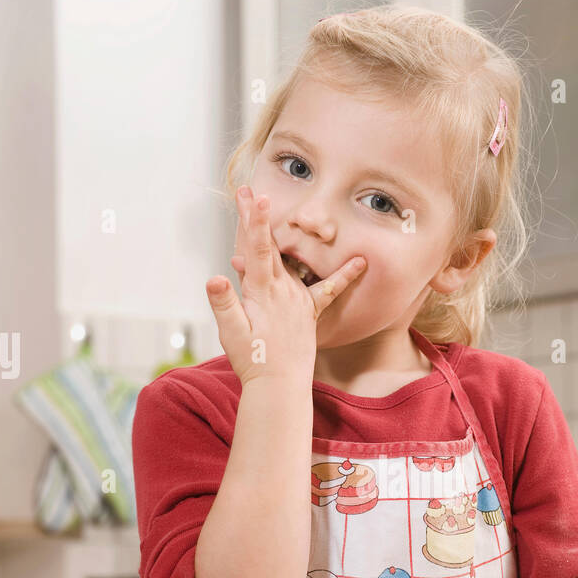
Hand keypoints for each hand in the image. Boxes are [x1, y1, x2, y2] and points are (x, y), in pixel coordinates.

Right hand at [205, 187, 365, 384]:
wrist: (280, 387)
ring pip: (288, 261)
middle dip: (256, 218)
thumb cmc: (253, 361)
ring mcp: (298, 299)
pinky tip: (361, 262)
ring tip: (270, 211)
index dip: (254, 222)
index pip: (257, 250)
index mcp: (263, 292)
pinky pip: (328, 291)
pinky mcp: (309, 312)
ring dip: (279, 236)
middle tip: (247, 191)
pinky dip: (344, 276)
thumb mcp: (232, 334)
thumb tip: (216, 277)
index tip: (253, 197)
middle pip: (268, 247)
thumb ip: (225, 304)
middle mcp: (283, 290)